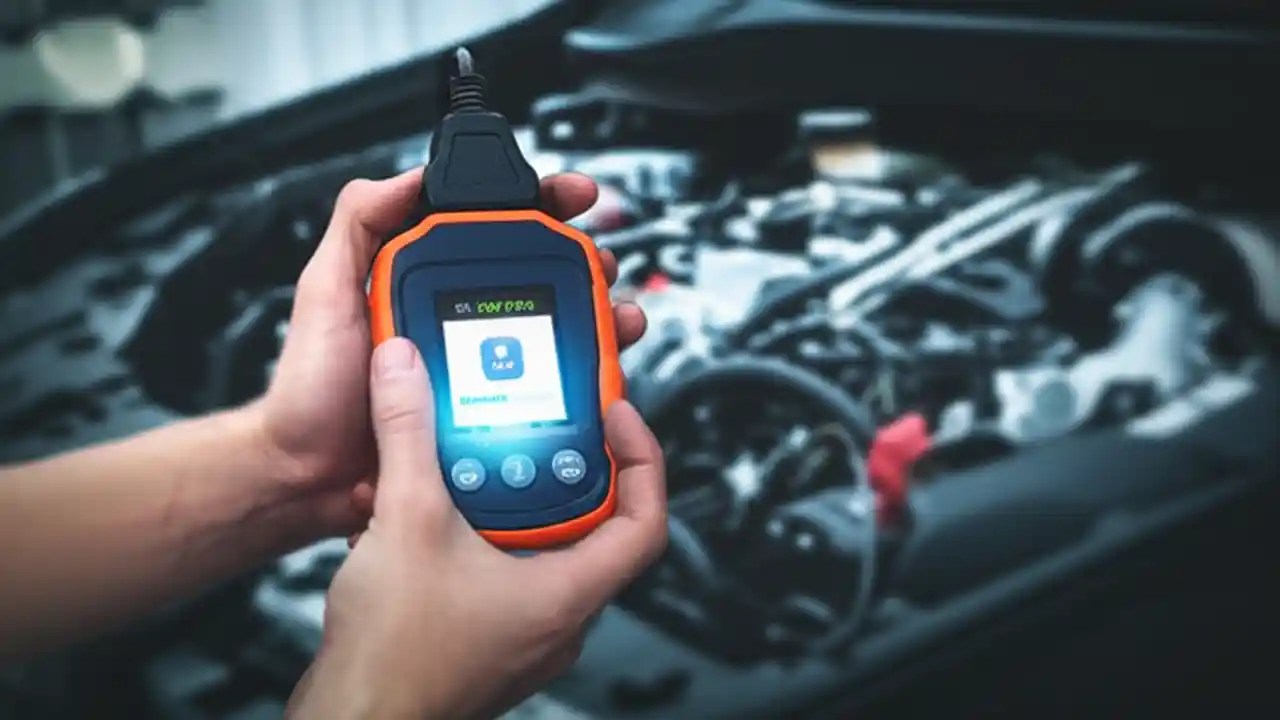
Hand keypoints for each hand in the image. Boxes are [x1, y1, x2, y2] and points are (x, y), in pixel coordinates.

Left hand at [253, 171, 646, 539]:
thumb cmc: (310, 392)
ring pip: (551, 334)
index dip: (539, 208)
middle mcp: (456, 321)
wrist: (310, 478)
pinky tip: (594, 375)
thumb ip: (358, 225)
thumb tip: (409, 178)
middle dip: (583, 267)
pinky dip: (576, 378)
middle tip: (603, 264)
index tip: (572, 198)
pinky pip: (540, 390)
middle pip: (537, 280)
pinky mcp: (489, 412)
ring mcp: (476, 369)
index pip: (490, 230)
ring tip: (615, 317)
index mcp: (424, 282)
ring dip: (592, 321)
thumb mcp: (324, 292)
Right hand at [285, 338, 666, 718]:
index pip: (646, 524)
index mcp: (567, 594)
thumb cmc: (392, 660)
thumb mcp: (406, 520)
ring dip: (512, 498)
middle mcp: (555, 619)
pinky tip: (433, 505)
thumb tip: (406, 372)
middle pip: (590, 528)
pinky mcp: (482, 637)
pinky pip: (500, 572)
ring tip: (479, 456)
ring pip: (539, 549)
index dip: (643, 461)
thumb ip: (407, 436)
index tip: (618, 419)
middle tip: (541, 426)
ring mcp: (520, 633)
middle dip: (563, 470)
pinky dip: (477, 533)